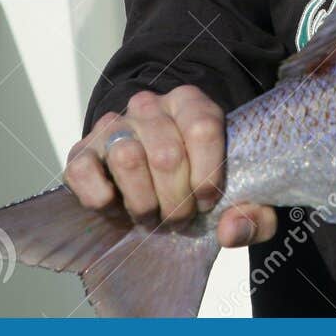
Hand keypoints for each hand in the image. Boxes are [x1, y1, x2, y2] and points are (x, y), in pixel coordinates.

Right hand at [63, 85, 277, 248]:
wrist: (152, 173)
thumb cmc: (199, 182)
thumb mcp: (239, 196)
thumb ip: (254, 217)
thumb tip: (231, 231)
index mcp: (191, 103)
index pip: (202, 128)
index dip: (207, 174)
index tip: (207, 202)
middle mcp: (150, 106)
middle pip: (166, 154)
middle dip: (176, 202)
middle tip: (179, 220)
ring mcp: (113, 125)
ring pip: (127, 158)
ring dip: (143, 203)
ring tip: (151, 217)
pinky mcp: (82, 150)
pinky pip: (83, 171)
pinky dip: (101, 200)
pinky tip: (117, 209)